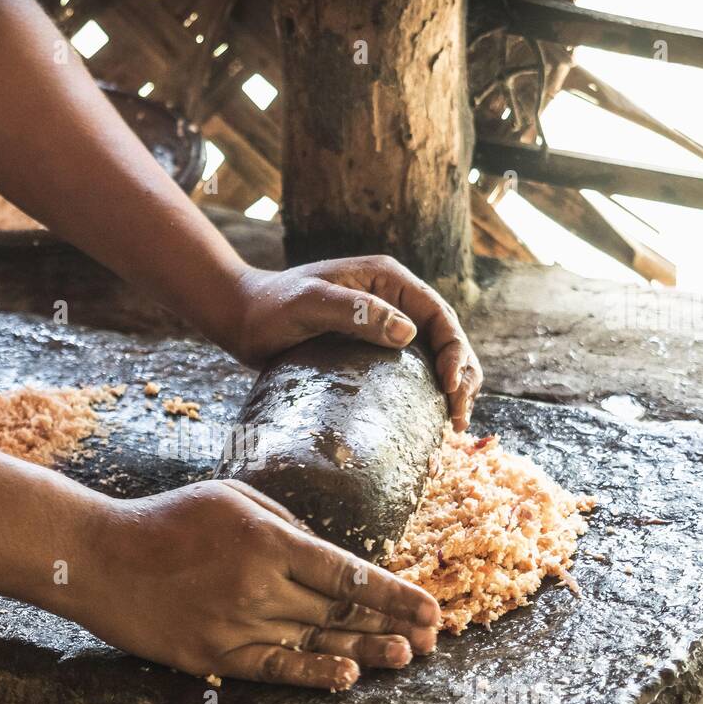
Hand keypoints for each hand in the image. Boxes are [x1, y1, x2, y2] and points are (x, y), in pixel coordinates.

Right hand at [69, 480, 440, 688]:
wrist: (98, 558)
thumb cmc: (169, 521)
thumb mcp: (233, 499)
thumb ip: (287, 528)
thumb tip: (333, 562)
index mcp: (266, 540)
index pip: (347, 573)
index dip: (395, 594)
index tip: (430, 609)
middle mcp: (258, 585)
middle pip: (338, 612)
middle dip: (389, 625)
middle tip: (431, 639)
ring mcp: (235, 625)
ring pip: (315, 644)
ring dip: (364, 652)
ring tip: (404, 658)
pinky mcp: (212, 656)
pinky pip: (274, 670)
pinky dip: (313, 676)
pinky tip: (347, 678)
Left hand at [217, 256, 482, 429]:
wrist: (241, 318)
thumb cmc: (270, 307)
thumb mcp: (310, 303)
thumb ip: (356, 311)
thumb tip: (408, 333)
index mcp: (387, 279)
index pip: (438, 314)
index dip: (454, 350)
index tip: (451, 385)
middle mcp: (392, 300)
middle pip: (444, 337)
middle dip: (461, 375)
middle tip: (460, 416)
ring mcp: (383, 325)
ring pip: (433, 356)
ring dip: (451, 387)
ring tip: (456, 423)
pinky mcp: (370, 349)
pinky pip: (409, 370)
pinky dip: (426, 393)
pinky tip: (431, 420)